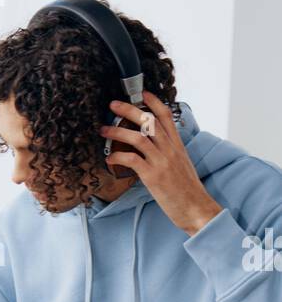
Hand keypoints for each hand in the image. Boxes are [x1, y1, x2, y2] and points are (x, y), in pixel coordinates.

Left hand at [99, 90, 222, 235]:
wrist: (197, 209)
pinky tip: (109, 158)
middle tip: (113, 104)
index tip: (142, 93)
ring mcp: (162, 162)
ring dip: (118, 131)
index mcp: (178, 145)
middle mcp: (170, 150)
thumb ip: (169, 154)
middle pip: (149, 121)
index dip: (154, 102)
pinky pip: (132, 160)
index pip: (166, 116)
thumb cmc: (188, 191)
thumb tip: (153, 149)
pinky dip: (118, 156)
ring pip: (138, 137)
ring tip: (104, 130)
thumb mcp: (181, 165)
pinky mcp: (154, 176)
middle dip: (129, 109)